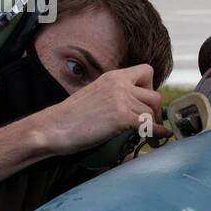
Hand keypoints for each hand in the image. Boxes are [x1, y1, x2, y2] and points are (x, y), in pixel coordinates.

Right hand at [30, 64, 170, 154]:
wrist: (53, 127)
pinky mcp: (121, 117)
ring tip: (151, 136)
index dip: (151, 87)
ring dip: (154, 126)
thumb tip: (136, 105)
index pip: (146, 71)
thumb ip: (116, 94)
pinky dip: (156, 133)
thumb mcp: (97, 94)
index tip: (146, 102)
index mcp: (113, 76)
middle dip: (157, 112)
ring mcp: (121, 100)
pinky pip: (149, 125)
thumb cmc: (72, 116)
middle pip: (155, 95)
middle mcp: (119, 84)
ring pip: (152, 112)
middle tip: (153, 124)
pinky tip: (156, 139)